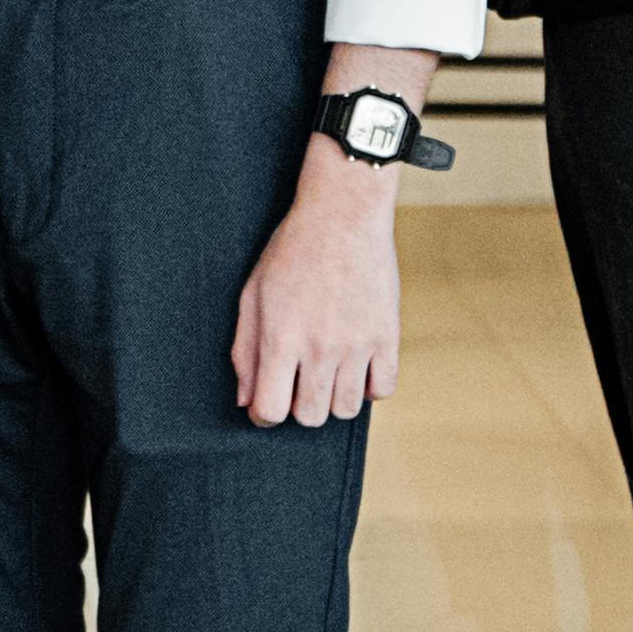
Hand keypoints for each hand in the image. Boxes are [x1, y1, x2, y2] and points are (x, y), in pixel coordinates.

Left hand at [232, 146, 403, 428]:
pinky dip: (368, 387)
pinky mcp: (387, 335)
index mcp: (280, 339)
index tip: (268, 402)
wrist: (343, 215)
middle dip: (299, 406)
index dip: (264, 414)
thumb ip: (245, 351)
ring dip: (333, 398)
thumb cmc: (291, 252)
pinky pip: (382, 390)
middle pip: (309, 416)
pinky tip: (356, 366)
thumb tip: (246, 401)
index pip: (270, 410)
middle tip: (299, 381)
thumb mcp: (252, 295)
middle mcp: (318, 347)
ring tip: (328, 371)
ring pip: (345, 409)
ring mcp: (356, 344)